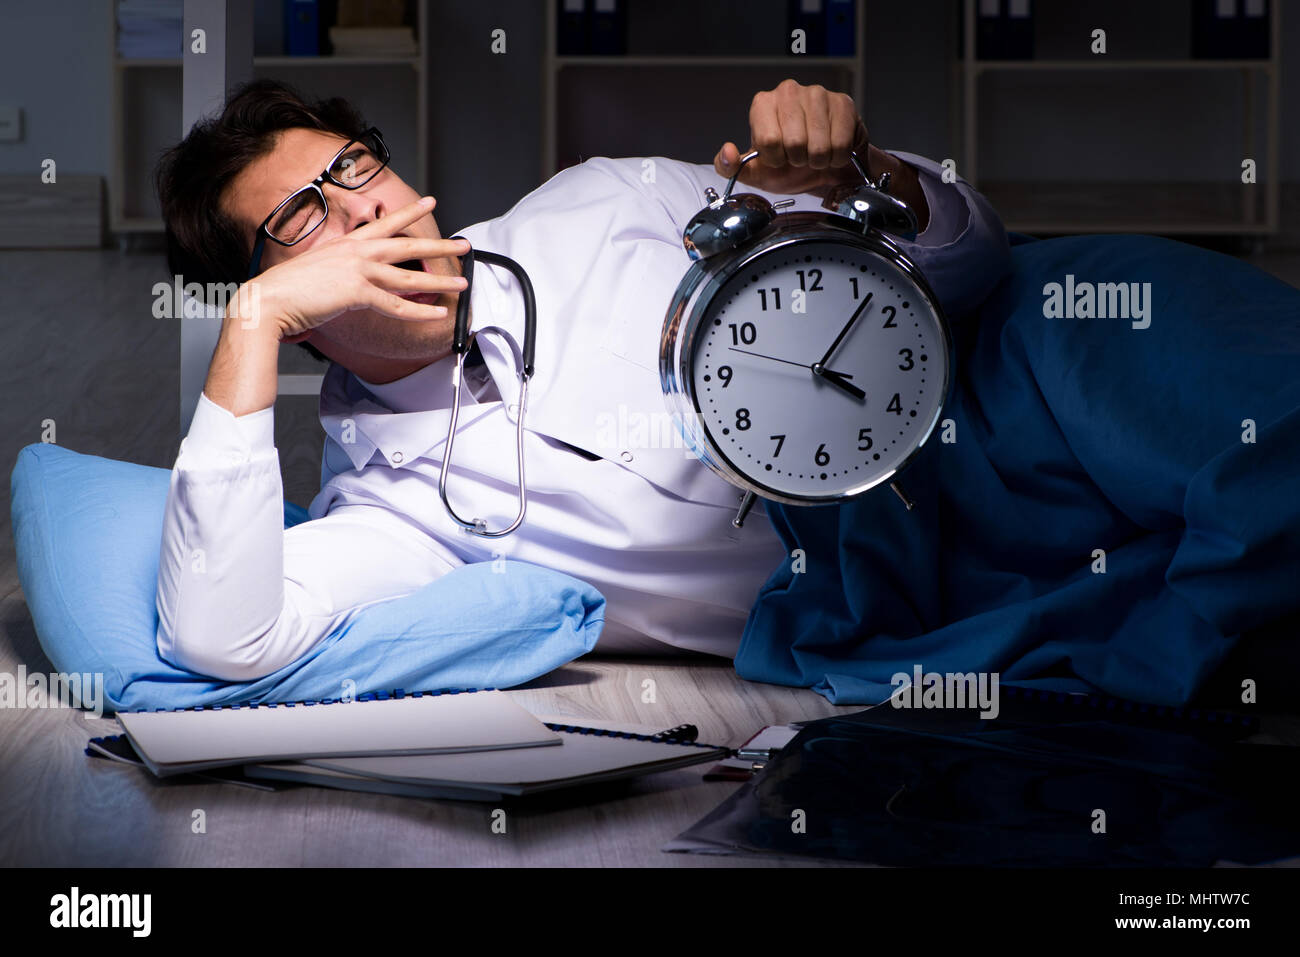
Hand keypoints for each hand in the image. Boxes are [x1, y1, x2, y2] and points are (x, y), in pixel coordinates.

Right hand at [232, 196, 470, 341]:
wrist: (269, 299)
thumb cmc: (289, 289)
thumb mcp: (320, 269)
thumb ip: (342, 272)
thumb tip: (354, 282)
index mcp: (347, 243)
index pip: (386, 222)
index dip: (411, 211)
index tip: (432, 202)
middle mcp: (356, 252)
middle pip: (408, 246)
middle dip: (440, 244)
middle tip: (465, 243)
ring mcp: (358, 271)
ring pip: (409, 277)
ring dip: (440, 280)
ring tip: (462, 282)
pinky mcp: (357, 293)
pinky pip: (396, 305)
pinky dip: (420, 312)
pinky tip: (438, 313)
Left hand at [713, 79, 867, 196]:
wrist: (823, 167)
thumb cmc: (789, 166)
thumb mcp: (754, 172)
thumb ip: (729, 166)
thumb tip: (728, 152)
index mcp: (763, 104)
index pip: (768, 140)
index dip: (776, 159)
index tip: (780, 158)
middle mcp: (788, 91)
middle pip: (795, 142)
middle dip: (799, 160)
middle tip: (800, 157)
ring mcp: (817, 94)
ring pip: (819, 145)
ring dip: (819, 160)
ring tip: (815, 154)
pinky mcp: (843, 103)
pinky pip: (841, 143)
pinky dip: (837, 157)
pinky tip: (832, 150)